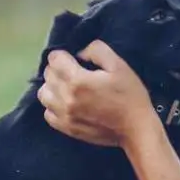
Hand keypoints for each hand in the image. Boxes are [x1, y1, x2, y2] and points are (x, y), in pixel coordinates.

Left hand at [37, 40, 159, 147]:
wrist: (136, 128)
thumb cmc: (130, 95)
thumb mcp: (119, 65)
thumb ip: (96, 50)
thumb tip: (80, 53)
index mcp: (77, 80)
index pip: (54, 59)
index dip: (63, 55)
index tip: (73, 58)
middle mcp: (66, 98)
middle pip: (48, 75)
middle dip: (57, 69)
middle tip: (73, 71)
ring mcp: (64, 115)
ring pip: (44, 94)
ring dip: (52, 87)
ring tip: (67, 87)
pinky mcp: (67, 129)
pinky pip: (48, 113)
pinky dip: (53, 105)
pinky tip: (66, 103)